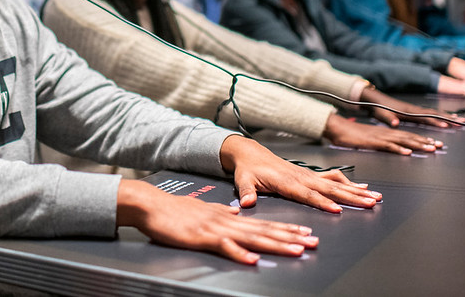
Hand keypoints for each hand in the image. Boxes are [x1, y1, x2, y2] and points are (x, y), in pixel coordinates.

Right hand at [116, 179, 318, 263]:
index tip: (305, 232)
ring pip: (251, 238)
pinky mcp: (202, 237)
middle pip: (264, 230)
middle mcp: (227, 221)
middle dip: (290, 236)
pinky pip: (224, 247)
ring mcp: (216, 228)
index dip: (285, 228)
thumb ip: (223, 212)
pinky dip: (240, 253)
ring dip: (275, 244)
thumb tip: (238, 212)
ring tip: (295, 249)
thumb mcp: (204, 209)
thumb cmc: (174, 210)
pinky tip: (253, 260)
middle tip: (312, 241)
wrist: (151, 205)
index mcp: (228, 217)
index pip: (263, 223)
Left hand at [218, 135, 381, 210]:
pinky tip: (364, 188)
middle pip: (329, 188)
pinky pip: (333, 178)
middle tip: (369, 202)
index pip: (307, 194)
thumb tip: (246, 202)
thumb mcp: (242, 180)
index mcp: (286, 181)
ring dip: (356, 190)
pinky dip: (350, 183)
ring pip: (336, 183)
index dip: (322, 202)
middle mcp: (301, 177)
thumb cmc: (248, 169)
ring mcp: (308, 175)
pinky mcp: (311, 175)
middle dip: (351, 196)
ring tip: (374, 197)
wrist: (250, 153)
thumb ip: (246, 192)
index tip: (337, 209)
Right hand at [323, 113, 440, 155]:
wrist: (336, 127)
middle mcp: (385, 133)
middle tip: (440, 145)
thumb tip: (392, 148)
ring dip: (417, 145)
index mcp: (385, 133)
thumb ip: (381, 143)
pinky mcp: (372, 142)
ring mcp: (380, 137)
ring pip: (402, 141)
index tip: (434, 143)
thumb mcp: (369, 139)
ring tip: (430, 148)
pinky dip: (399, 149)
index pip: (407, 136)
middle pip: (409, 137)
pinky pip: (388, 146)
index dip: (422, 139)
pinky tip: (407, 152)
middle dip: (425, 141)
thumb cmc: (350, 134)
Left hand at [359, 86, 461, 128]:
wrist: (375, 99)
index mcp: (408, 112)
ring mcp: (415, 109)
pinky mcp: (414, 110)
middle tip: (462, 122)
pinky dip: (440, 115)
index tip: (447, 125)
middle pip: (434, 113)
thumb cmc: (378, 108)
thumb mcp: (381, 115)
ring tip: (460, 119)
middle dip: (448, 118)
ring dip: (447, 116)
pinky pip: (430, 112)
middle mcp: (414, 109)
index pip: (425, 117)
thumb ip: (388, 119)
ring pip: (434, 112)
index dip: (436, 122)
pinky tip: (446, 118)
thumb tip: (395, 124)